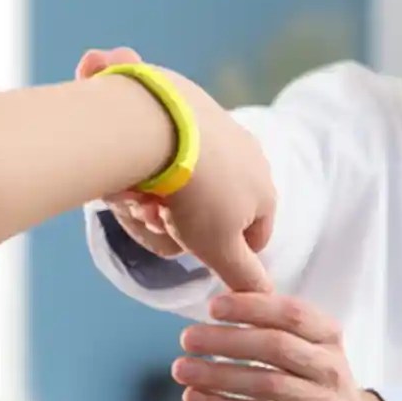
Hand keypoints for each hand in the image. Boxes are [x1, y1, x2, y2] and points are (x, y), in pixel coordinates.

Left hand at [77, 48, 276, 291]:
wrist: (159, 126)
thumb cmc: (195, 195)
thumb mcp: (219, 248)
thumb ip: (243, 277)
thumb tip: (264, 296)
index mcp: (264, 191)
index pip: (255, 236)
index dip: (224, 251)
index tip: (193, 247)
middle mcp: (250, 156)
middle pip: (215, 208)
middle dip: (183, 223)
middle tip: (158, 219)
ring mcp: (221, 128)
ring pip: (190, 180)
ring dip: (164, 195)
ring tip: (141, 196)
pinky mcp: (189, 104)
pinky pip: (172, 148)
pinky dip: (154, 162)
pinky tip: (137, 167)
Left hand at [172, 293, 395, 400]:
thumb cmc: (318, 385)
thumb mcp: (311, 350)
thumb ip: (275, 328)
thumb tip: (221, 303)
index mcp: (328, 337)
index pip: (292, 314)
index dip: (252, 307)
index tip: (213, 306)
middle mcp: (329, 367)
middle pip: (276, 346)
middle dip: (227, 340)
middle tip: (187, 337)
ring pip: (265, 384)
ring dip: (218, 375)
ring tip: (181, 369)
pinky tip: (195, 398)